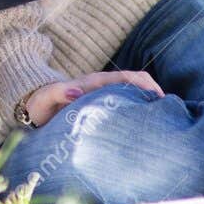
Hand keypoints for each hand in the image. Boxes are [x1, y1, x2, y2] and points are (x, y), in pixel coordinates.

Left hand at [21, 69, 163, 126]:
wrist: (34, 109)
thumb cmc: (40, 105)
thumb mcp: (45, 99)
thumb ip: (58, 93)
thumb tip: (77, 91)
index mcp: (91, 84)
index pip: (124, 78)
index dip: (144, 84)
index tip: (159, 97)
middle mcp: (100, 87)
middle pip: (135, 83)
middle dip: (154, 93)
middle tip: (169, 112)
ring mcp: (103, 95)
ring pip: (132, 93)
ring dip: (148, 102)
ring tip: (165, 119)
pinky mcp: (103, 105)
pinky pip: (126, 103)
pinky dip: (140, 110)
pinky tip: (148, 126)